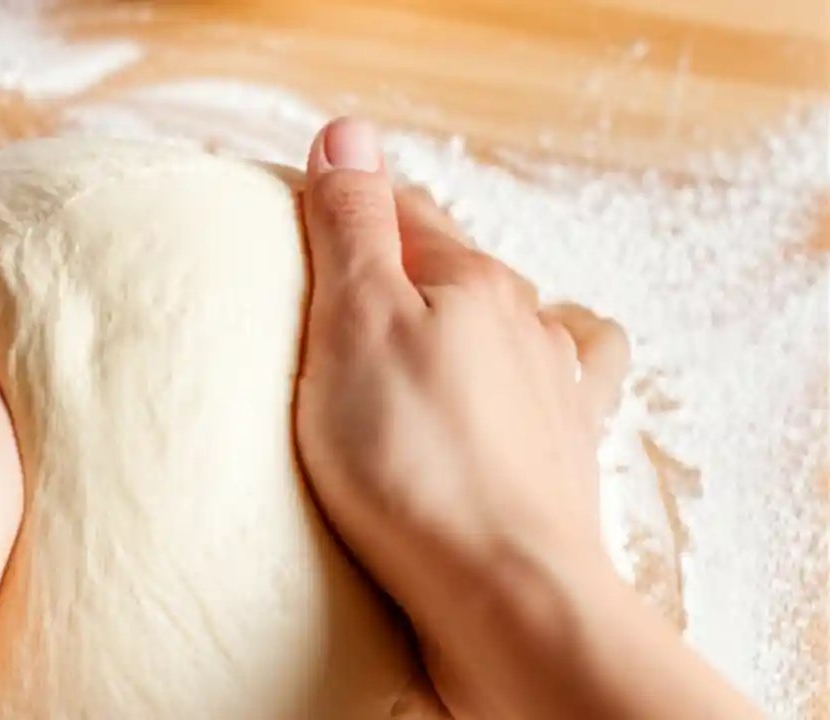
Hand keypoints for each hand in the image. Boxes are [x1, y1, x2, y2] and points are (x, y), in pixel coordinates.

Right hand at [296, 117, 626, 615]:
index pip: (395, 211)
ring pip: (497, 324)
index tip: (288, 227)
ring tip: (405, 348)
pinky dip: (524, 374)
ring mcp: (550, 389)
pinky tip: (503, 391)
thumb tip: (346, 134)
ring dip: (453, 319)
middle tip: (324, 297)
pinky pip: (548, 387)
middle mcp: (524, 323)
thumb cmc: (415, 467)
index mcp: (471, 280)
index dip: (338, 209)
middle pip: (446, 266)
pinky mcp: (559, 453)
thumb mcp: (356, 324)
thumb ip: (352, 226)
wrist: (505, 597)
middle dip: (390, 268)